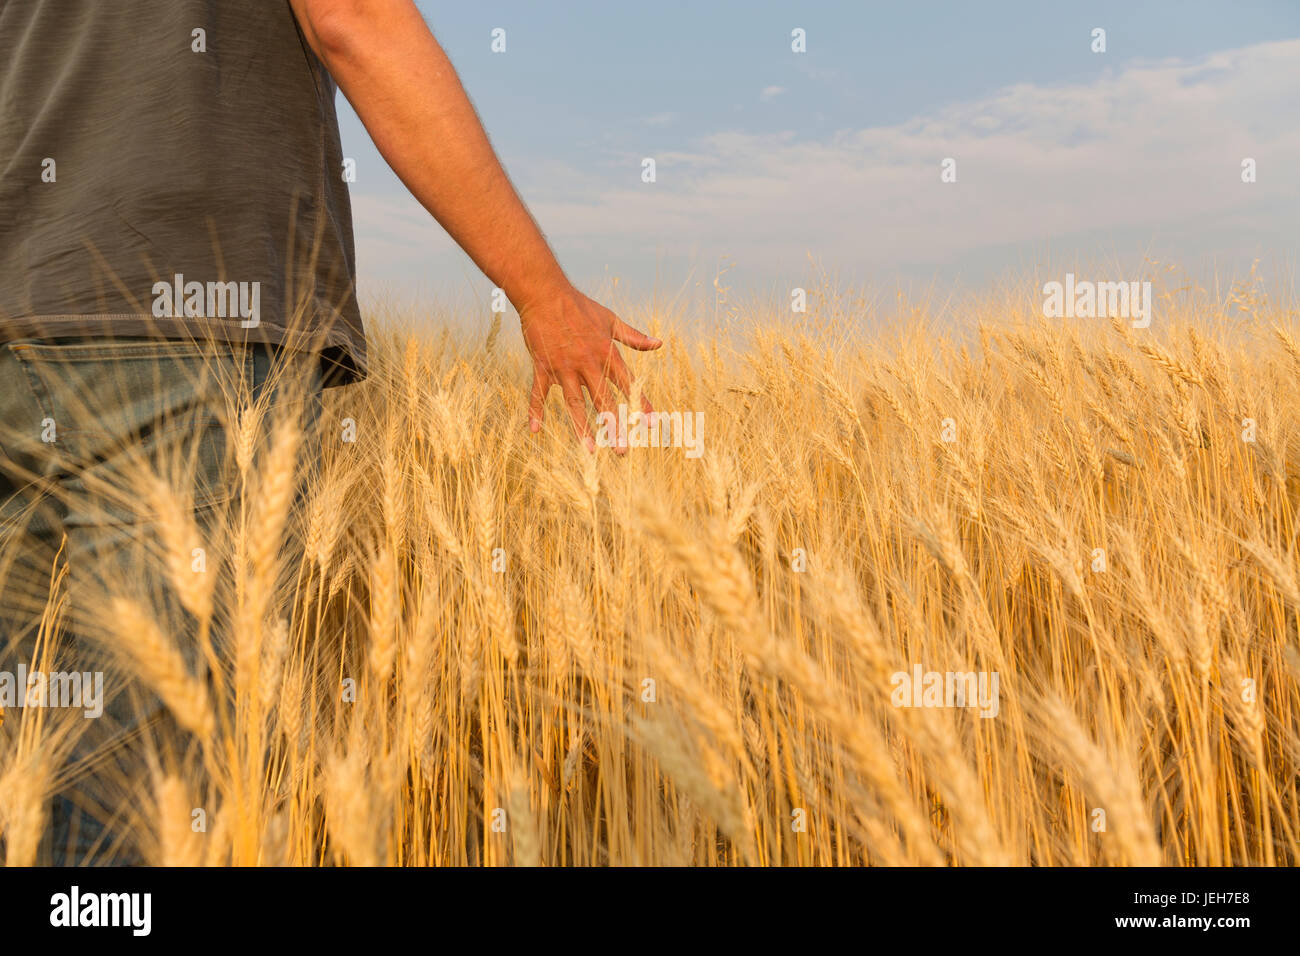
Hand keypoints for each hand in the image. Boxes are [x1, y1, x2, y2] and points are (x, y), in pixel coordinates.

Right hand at [519, 284, 660, 452]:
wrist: (545, 293)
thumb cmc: (580, 306)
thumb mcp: (611, 320)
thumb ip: (634, 337)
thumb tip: (659, 344)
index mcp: (606, 352)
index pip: (628, 383)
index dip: (640, 404)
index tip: (651, 424)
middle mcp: (587, 363)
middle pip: (602, 399)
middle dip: (614, 426)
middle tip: (622, 450)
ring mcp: (564, 367)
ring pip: (574, 402)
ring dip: (581, 427)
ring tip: (590, 450)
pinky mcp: (543, 366)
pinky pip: (538, 393)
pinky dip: (534, 410)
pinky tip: (534, 430)